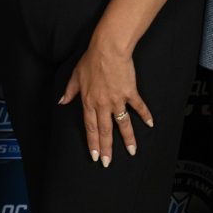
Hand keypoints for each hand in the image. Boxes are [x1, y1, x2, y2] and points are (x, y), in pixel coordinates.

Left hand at [59, 39, 152, 166]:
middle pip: (105, 131)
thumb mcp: (76, 75)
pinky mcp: (130, 92)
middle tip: (109, 163)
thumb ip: (70, 91)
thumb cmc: (91, 59)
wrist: (108, 49)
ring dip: (128, 139)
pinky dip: (145, 115)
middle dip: (107, 149)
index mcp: (88, 102)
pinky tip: (150, 124)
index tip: (95, 156)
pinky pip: (138, 107)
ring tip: (132, 152)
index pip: (90, 128)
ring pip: (122, 124)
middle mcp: (102, 104)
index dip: (93, 143)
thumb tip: (62, 101)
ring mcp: (117, 99)